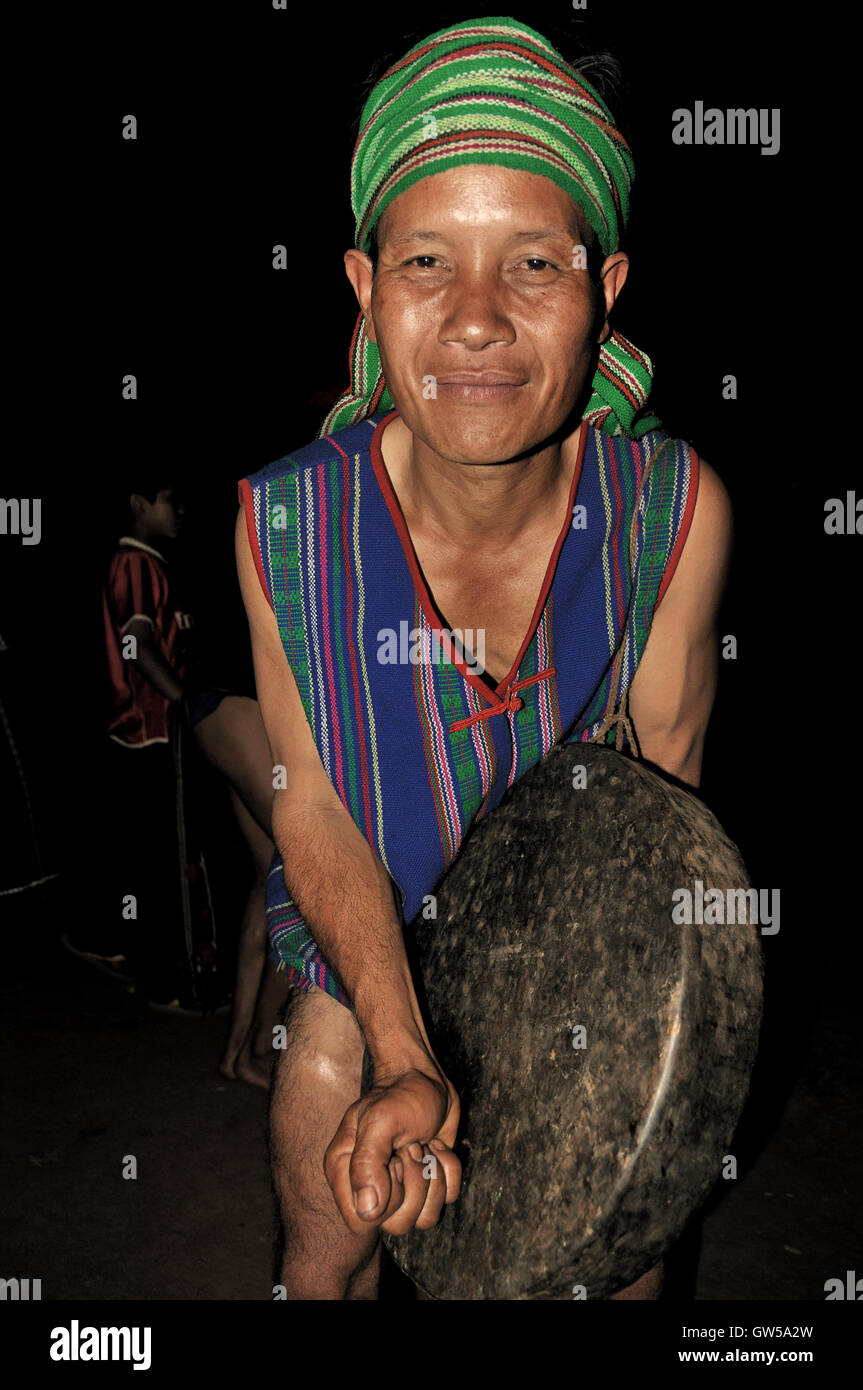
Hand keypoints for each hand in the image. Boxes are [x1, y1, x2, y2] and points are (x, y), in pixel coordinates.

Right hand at [324, 1063, 460, 1234]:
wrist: (428, 1078)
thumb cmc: (400, 1094)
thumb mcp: (380, 1121)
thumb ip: (367, 1164)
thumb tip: (367, 1210)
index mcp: (345, 1173)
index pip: (362, 1219)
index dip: (386, 1198)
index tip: (392, 1160)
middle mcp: (370, 1186)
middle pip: (398, 1224)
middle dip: (416, 1183)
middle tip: (411, 1146)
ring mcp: (400, 1188)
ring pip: (424, 1219)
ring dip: (435, 1178)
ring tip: (424, 1146)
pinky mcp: (428, 1183)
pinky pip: (447, 1201)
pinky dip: (450, 1170)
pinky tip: (438, 1146)